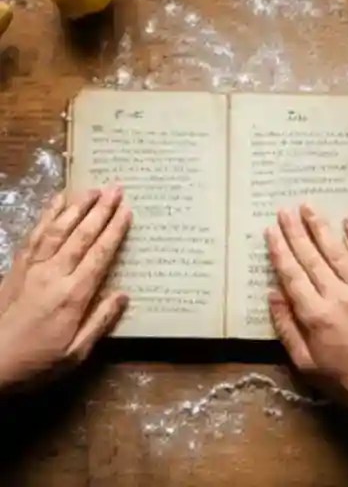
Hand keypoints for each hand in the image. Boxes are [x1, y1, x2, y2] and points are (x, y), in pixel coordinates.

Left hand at [0, 187, 130, 392]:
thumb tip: (122, 295)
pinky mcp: (16, 269)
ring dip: (76, 208)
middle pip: (81, 236)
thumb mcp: (75, 353)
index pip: (99, 255)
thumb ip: (100, 322)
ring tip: (92, 189)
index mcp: (72, 296)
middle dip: (101, 211)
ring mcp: (31, 269)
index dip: (115, 231)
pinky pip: (33, 236)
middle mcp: (53, 275)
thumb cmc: (36, 363)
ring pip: (57, 230)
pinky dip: (46, 216)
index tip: (128, 211)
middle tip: (117, 188)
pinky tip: (55, 203)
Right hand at [266, 205, 347, 417]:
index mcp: (315, 315)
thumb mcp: (306, 363)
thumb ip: (287, 328)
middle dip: (296, 232)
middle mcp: (337, 296)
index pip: (292, 275)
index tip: (270, 230)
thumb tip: (272, 295)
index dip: (279, 251)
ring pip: (338, 252)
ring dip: (322, 228)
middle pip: (312, 258)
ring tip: (310, 207)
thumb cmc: (346, 381)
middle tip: (285, 209)